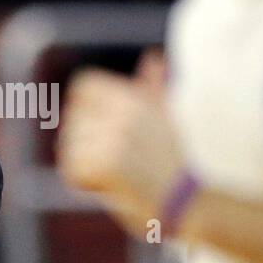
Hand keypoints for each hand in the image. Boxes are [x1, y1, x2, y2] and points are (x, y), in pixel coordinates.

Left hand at [57, 53, 185, 232]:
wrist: (193, 203)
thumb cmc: (179, 165)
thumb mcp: (168, 118)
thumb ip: (154, 88)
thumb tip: (151, 59)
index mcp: (135, 97)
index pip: (84, 85)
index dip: (83, 109)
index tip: (96, 131)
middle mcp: (123, 112)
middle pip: (73, 118)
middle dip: (83, 141)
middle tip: (114, 162)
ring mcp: (113, 137)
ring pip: (70, 147)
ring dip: (85, 164)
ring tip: (118, 175)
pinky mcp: (106, 164)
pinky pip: (73, 172)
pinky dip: (87, 185)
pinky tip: (113, 188)